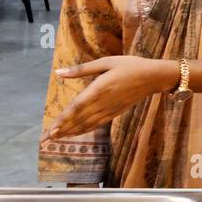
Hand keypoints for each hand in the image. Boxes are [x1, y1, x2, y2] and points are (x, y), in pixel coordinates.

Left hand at [44, 56, 177, 140]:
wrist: (154, 77)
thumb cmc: (130, 66)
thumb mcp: (106, 62)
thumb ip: (81, 69)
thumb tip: (58, 72)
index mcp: (99, 88)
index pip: (77, 107)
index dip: (63, 119)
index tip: (51, 129)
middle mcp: (103, 102)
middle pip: (79, 119)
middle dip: (63, 130)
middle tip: (47, 139)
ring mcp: (110, 109)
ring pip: (88, 123)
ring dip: (72, 131)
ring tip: (57, 138)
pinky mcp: (115, 112)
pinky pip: (98, 123)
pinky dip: (85, 129)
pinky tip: (77, 132)